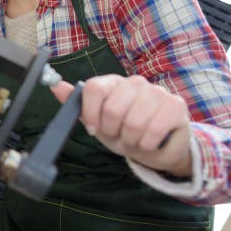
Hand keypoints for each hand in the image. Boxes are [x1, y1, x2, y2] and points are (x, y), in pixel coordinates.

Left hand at [50, 75, 192, 176]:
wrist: (154, 148)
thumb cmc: (122, 132)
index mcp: (112, 83)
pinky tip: (150, 142)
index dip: (90, 113)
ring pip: (133, 122)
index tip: (93, 128)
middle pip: (112, 109)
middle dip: (113, 131)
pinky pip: (154, 129)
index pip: (94, 88)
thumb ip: (76, 103)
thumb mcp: (95, 121)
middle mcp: (135, 82)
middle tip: (119, 135)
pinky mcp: (176, 105)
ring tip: (135, 139)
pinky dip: (147, 144)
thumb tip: (54, 85)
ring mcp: (157, 92)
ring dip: (131, 140)